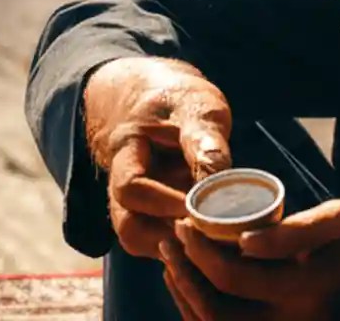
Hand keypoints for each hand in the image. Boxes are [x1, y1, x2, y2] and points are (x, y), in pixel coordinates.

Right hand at [84, 57, 232, 258]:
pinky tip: (212, 241)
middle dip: (170, 235)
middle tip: (214, 232)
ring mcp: (134, 200)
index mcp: (126, 150)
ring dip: (176, 245)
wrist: (154, 95)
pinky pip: (157, 237)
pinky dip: (180, 245)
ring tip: (215, 238)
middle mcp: (121, 182)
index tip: (201, 205)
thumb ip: (204, 139)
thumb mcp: (196, 105)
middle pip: (129, 226)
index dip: (164, 203)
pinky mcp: (150, 210)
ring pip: (141, 238)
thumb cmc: (177, 97)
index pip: (130, 187)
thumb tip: (218, 179)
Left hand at [161, 200, 339, 319]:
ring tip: (174, 258)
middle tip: (171, 238)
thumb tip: (243, 241)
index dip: (199, 251)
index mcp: (305, 291)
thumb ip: (297, 230)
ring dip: (186, 293)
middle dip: (184, 274)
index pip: (231, 278)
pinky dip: (200, 310)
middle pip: (212, 311)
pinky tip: (191, 282)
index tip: (185, 222)